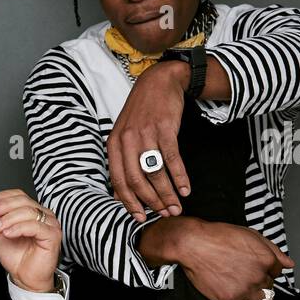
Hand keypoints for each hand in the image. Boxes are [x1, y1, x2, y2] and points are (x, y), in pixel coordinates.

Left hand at [0, 189, 61, 292]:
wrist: (25, 278)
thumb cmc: (17, 257)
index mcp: (33, 212)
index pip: (20, 195)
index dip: (4, 196)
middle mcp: (43, 216)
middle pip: (24, 201)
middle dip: (4, 206)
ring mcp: (50, 225)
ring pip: (29, 212)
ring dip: (9, 218)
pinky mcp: (52, 235)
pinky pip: (35, 226)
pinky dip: (18, 228)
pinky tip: (8, 233)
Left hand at [107, 61, 189, 221]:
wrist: (160, 81)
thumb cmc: (142, 112)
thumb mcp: (124, 135)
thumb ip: (121, 163)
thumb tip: (118, 195)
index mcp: (114, 144)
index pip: (118, 180)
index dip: (129, 202)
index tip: (140, 218)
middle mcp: (126, 140)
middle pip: (137, 180)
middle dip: (151, 201)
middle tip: (164, 214)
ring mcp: (145, 134)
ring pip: (155, 172)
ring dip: (167, 193)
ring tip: (176, 207)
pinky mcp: (164, 128)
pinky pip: (172, 159)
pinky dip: (180, 177)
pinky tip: (185, 189)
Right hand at [178, 219, 294, 299]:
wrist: (193, 244)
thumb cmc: (218, 237)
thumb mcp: (250, 235)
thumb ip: (273, 250)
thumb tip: (289, 264)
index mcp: (266, 259)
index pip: (277, 271)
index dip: (267, 269)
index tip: (256, 267)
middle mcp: (258, 276)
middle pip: (269, 286)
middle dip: (259, 280)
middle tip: (244, 274)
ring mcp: (244, 290)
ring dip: (254, 294)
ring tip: (240, 285)